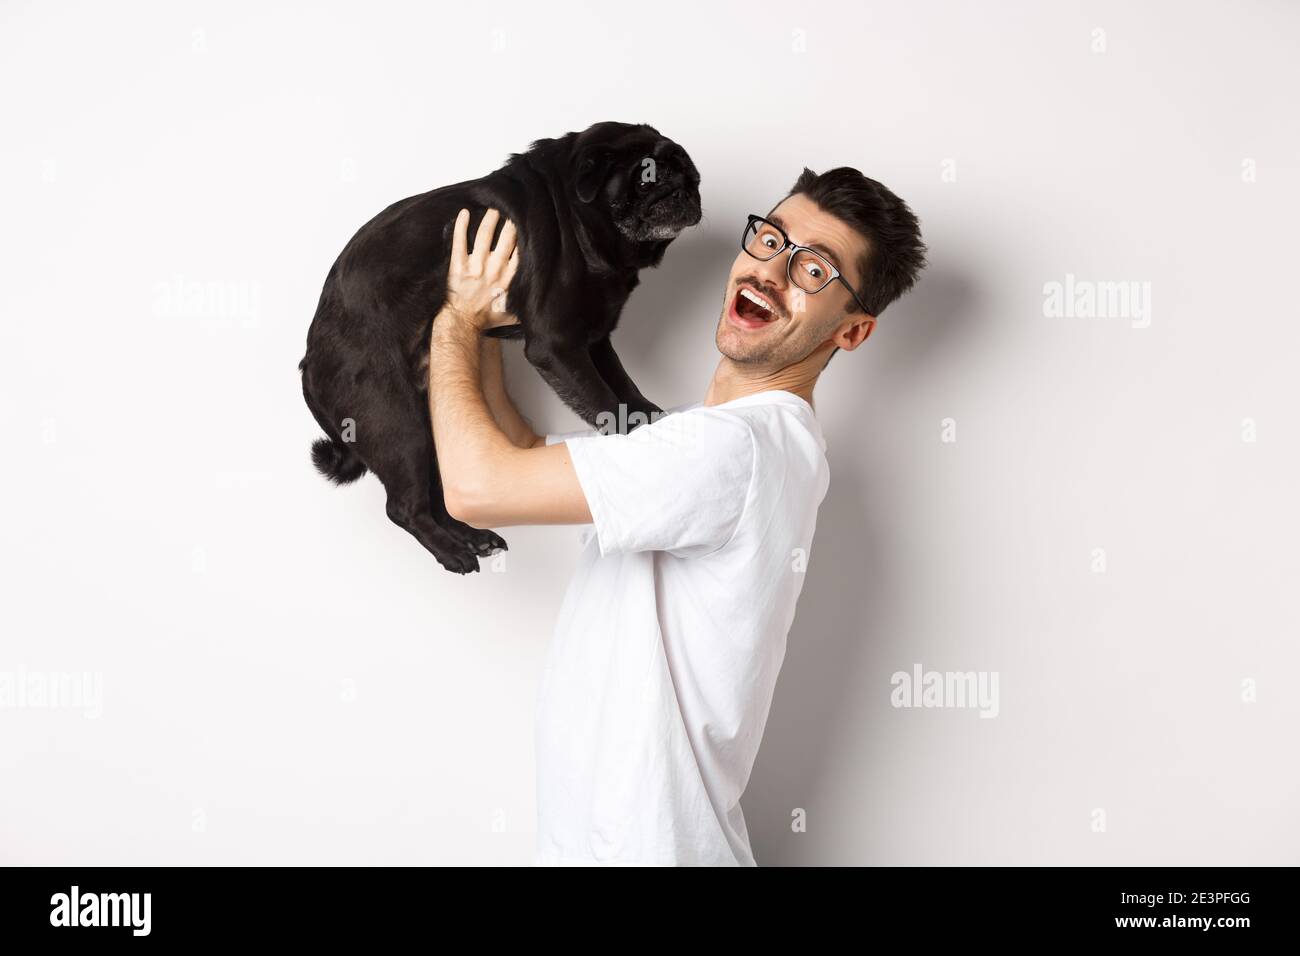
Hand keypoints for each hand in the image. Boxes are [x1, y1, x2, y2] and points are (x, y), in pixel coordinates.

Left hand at [445, 207, 520, 330]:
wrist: (462, 323)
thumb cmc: (487, 318)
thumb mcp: (514, 314)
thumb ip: (526, 304)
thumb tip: (542, 302)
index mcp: (510, 277)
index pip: (521, 250)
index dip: (525, 235)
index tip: (528, 224)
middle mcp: (495, 268)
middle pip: (507, 237)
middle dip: (511, 221)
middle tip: (513, 208)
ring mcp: (476, 265)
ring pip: (484, 234)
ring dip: (490, 218)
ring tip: (495, 207)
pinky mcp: (458, 265)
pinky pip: (459, 240)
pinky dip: (461, 225)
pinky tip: (464, 212)